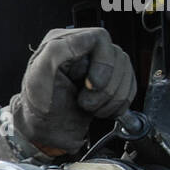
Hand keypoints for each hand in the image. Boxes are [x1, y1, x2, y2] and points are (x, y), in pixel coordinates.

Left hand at [10, 27, 136, 152]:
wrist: (48, 132)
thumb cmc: (39, 107)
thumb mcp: (38, 78)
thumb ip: (56, 52)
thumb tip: (83, 39)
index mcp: (64, 41)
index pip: (100, 38)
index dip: (102, 63)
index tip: (90, 85)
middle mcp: (83, 50)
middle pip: (118, 58)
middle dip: (105, 88)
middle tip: (85, 103)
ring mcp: (98, 65)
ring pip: (126, 73)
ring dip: (112, 98)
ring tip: (90, 108)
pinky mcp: (110, 81)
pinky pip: (130, 87)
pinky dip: (119, 104)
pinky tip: (100, 110)